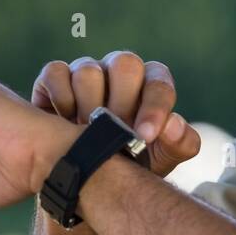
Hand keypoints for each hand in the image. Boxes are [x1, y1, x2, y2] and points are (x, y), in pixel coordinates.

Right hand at [31, 51, 201, 178]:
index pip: (159, 84)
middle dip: (121, 102)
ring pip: (88, 71)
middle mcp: (120, 72)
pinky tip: (63, 123)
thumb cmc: (132, 159)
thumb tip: (174, 124)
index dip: (154, 108)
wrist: (88, 170)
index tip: (145, 137)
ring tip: (87, 134)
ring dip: (88, 105)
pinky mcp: (56, 76)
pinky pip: (56, 72)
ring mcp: (88, 70)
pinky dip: (60, 98)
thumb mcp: (161, 159)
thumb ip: (179, 144)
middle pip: (125, 64)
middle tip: (115, 133)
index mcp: (151, 84)